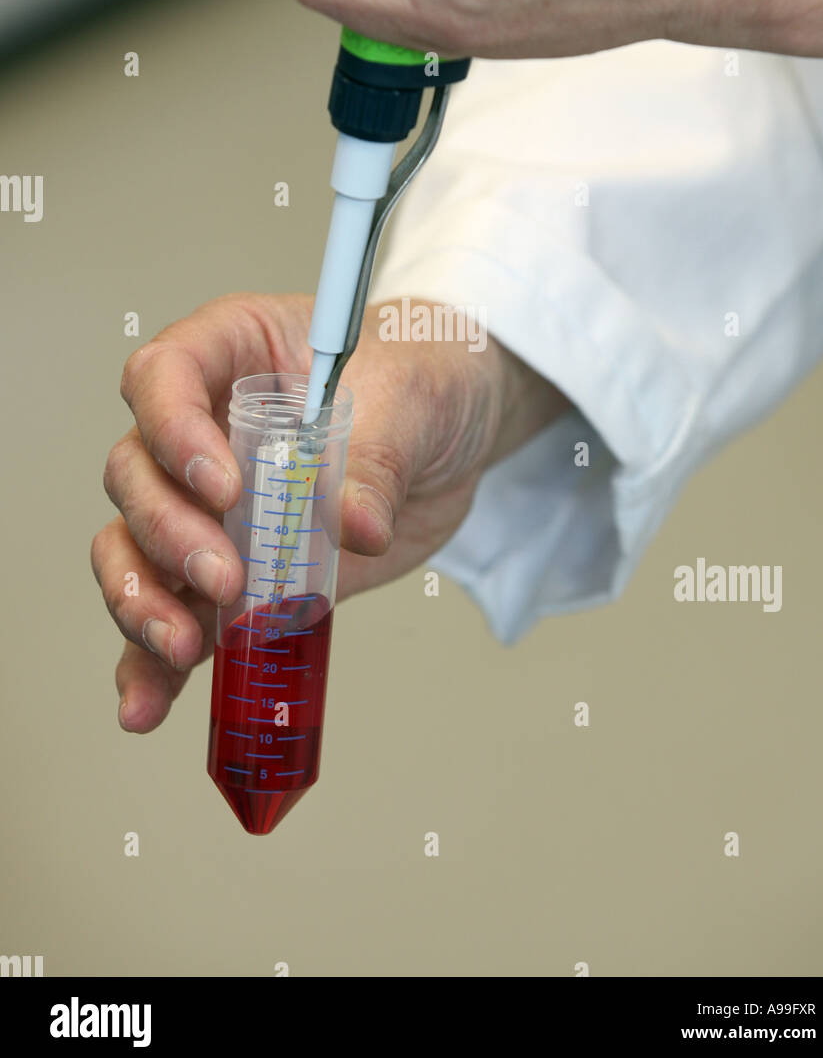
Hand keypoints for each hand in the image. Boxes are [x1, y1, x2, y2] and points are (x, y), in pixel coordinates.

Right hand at [91, 292, 567, 732]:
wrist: (453, 436)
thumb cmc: (423, 381)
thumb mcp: (412, 398)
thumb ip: (375, 455)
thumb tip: (352, 524)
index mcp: (231, 353)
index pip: (161, 377)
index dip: (173, 430)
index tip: (223, 485)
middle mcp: (200, 428)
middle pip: (136, 473)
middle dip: (168, 533)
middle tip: (226, 576)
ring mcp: (209, 505)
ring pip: (133, 547)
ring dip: (143, 601)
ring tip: (183, 645)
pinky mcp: (233, 570)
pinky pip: (175, 613)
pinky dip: (154, 662)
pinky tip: (148, 704)